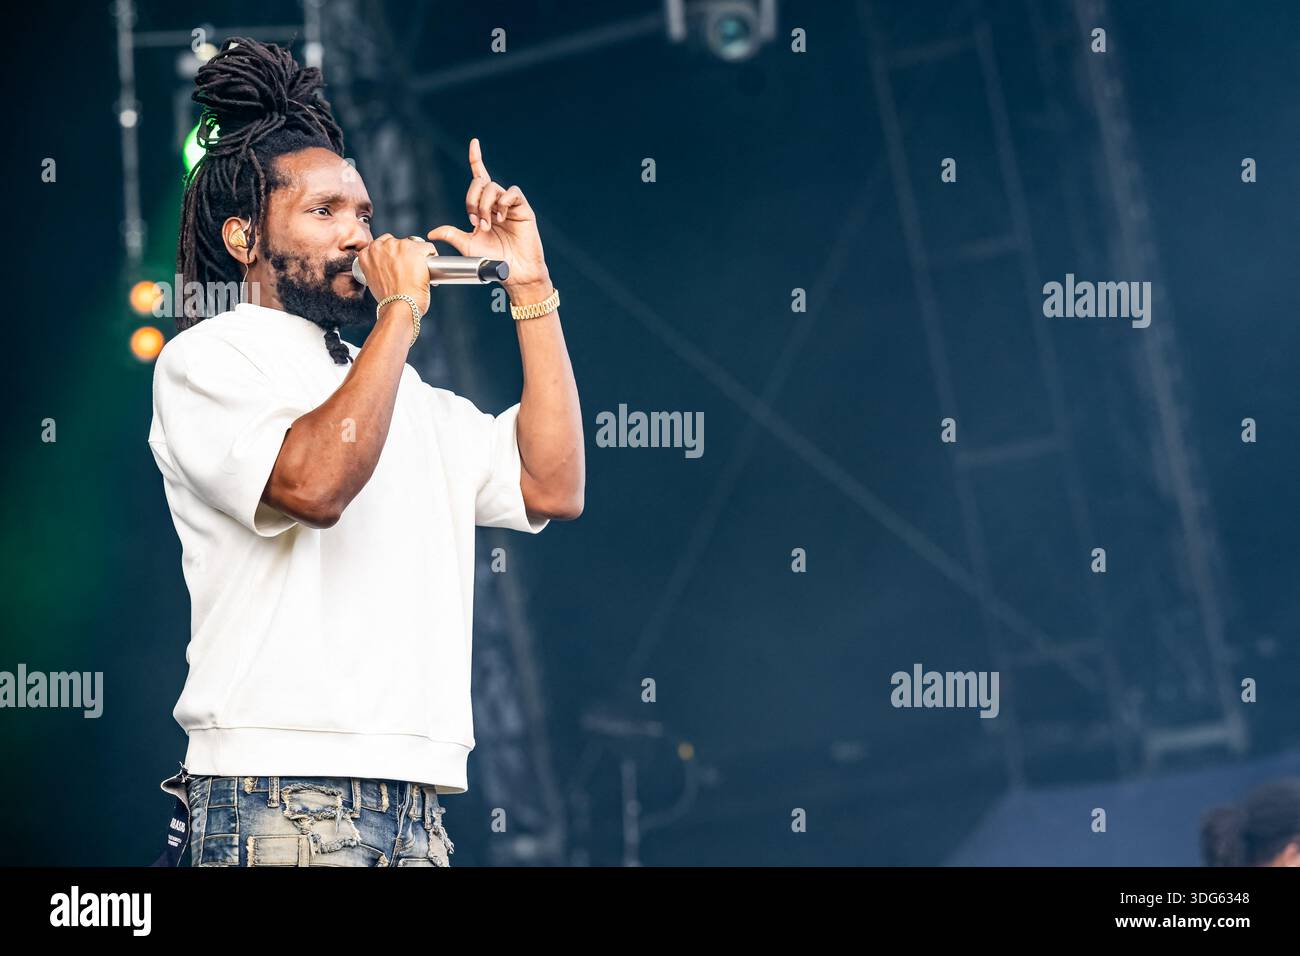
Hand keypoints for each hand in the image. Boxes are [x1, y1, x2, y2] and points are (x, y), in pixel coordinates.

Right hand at [356, 234, 434, 316]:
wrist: (399, 306)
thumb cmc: (389, 299)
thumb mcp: (373, 280)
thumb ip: (378, 267)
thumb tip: (389, 266)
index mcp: (367, 254)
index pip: (382, 245)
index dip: (392, 255)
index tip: (398, 263)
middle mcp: (381, 246)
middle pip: (397, 243)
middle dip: (404, 254)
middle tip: (410, 270)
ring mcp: (398, 246)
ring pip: (413, 244)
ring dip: (417, 255)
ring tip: (420, 271)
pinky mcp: (415, 249)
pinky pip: (428, 248)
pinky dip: (431, 257)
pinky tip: (430, 268)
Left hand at [426, 137, 550, 298]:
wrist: (514, 271)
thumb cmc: (493, 260)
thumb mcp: (467, 245)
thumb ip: (451, 234)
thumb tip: (432, 233)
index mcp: (483, 207)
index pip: (479, 177)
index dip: (477, 159)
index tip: (474, 143)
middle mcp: (496, 203)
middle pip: (481, 182)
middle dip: (473, 199)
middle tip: (475, 222)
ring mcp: (510, 206)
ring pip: (493, 188)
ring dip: (485, 205)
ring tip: (488, 225)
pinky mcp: (523, 209)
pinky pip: (512, 192)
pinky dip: (503, 202)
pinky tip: (502, 217)